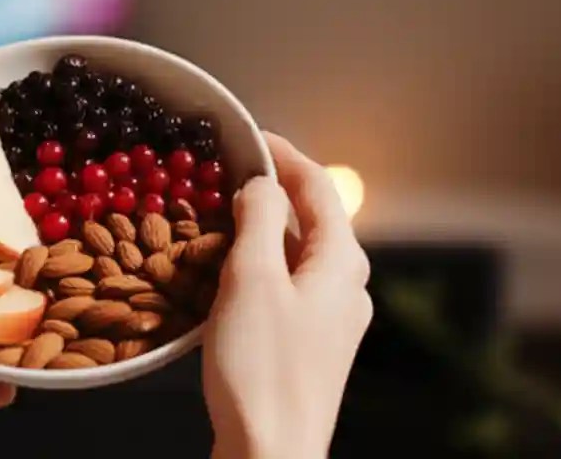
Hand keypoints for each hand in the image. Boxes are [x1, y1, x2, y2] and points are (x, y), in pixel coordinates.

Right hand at [202, 133, 372, 458]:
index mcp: (341, 263)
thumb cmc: (262, 368)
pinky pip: (284, 286)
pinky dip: (256, 264)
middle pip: (311, 218)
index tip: (247, 134)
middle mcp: (344, 288)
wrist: (271, 454)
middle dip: (270, 189)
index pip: (318, 187)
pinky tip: (223, 271)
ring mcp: (329, 320)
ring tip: (216, 213)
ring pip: (295, 253)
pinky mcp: (307, 346)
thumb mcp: (252, 278)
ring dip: (259, 228)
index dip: (283, 153)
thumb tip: (261, 184)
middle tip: (225, 171)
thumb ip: (259, 219)